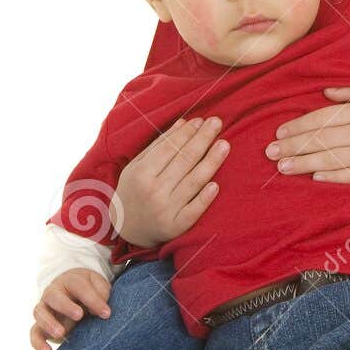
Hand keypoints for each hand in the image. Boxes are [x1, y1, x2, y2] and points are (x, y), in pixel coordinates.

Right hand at [30, 268, 111, 349]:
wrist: (74, 295)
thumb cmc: (89, 291)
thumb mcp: (99, 286)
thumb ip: (102, 292)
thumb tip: (100, 309)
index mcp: (69, 281)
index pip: (78, 286)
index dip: (92, 299)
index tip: (106, 313)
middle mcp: (53, 293)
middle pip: (53, 296)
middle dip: (65, 306)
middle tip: (79, 315)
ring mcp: (44, 309)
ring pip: (40, 313)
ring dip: (49, 323)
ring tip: (61, 333)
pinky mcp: (40, 326)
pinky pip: (34, 333)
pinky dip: (38, 343)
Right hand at [114, 116, 229, 245]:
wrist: (126, 228)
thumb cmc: (133, 190)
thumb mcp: (137, 166)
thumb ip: (158, 145)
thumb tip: (183, 122)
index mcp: (141, 173)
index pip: (169, 148)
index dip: (186, 133)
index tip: (201, 120)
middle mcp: (153, 191)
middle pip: (184, 161)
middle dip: (202, 139)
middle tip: (217, 123)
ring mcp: (165, 210)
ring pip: (193, 182)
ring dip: (211, 162)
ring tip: (224, 144)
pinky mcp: (175, 227)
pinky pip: (193, 211)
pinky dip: (204, 198)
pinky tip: (216, 185)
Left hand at [264, 87, 349, 183]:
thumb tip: (324, 92)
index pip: (322, 118)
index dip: (298, 126)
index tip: (279, 132)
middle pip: (321, 139)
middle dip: (293, 146)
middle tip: (269, 152)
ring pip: (331, 158)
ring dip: (304, 163)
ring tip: (282, 167)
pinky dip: (333, 176)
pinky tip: (314, 178)